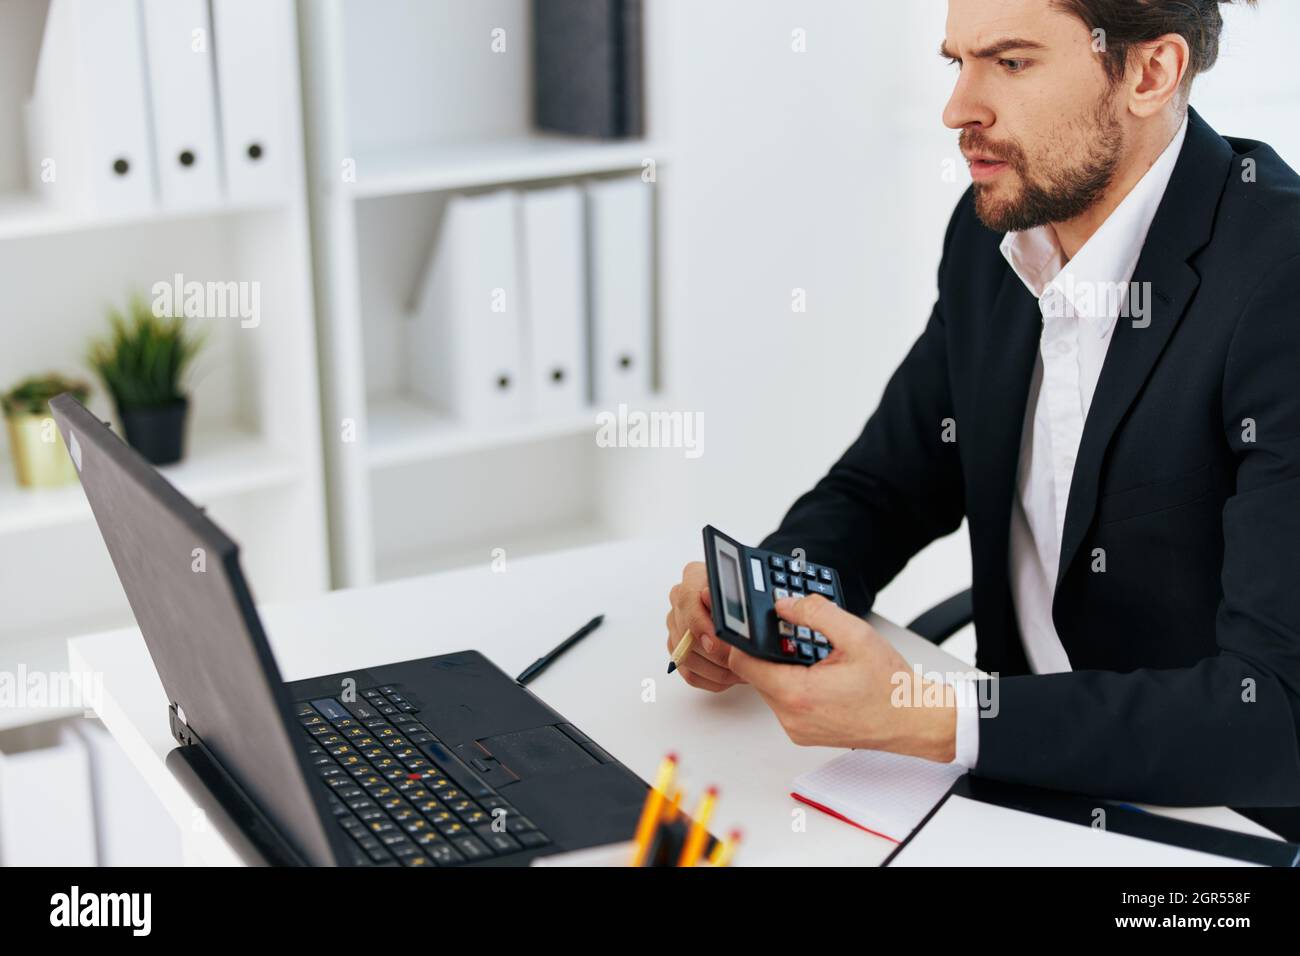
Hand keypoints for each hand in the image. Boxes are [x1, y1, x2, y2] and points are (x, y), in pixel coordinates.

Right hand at [665, 561, 745, 691]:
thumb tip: (717, 609)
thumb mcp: (743, 589)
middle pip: (686, 634)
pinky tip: (729, 677)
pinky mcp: (678, 648)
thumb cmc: (744, 593)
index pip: (687, 601)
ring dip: (716, 670)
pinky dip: (711, 679)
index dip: (700, 625)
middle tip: (739, 662)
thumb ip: (731, 598)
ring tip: (741, 672)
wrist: (742, 602)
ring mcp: (676, 624)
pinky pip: (689, 672)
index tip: (714, 643)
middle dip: (716, 654)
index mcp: (693, 577)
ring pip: (686, 657)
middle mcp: (680, 600)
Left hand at [724, 594, 955, 760]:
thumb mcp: (856, 635)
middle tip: (791, 633)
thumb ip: (816, 613)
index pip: (742, 663)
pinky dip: (794, 684)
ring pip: (770, 688)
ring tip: (813, 655)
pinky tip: (818, 672)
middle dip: (768, 651)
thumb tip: (785, 604)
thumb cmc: (891, 687)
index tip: (748, 622)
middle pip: (755, 675)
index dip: (741, 640)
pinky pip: (785, 702)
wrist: (914, 720)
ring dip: (782, 667)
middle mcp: (792, 717)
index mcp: (798, 694)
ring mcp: (797, 728)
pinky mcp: (804, 732)